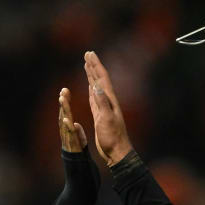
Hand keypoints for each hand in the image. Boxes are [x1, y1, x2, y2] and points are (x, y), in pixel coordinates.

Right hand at [57, 88, 87, 152]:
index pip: (66, 113)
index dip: (65, 102)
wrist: (80, 168)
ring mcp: (68, 138)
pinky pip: (71, 134)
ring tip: (62, 98)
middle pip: (63, 114)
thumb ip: (77, 132)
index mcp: (69, 129)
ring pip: (65, 122)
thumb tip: (75, 124)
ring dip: (63, 110)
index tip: (65, 90)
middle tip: (63, 90)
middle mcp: (67, 132)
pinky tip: (67, 119)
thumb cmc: (78, 153)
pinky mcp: (72, 144)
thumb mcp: (79, 140)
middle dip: (63, 102)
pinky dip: (68, 126)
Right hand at [83, 51, 133, 165]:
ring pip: (96, 86)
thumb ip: (102, 102)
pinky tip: (90, 86)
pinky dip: (91, 89)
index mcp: (109, 100)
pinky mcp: (100, 114)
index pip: (102, 78)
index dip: (95, 65)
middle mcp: (107, 101)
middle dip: (93, 66)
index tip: (89, 54)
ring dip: (91, 75)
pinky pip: (94, 97)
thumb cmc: (112, 137)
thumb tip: (96, 86)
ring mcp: (104, 107)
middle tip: (88, 54)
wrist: (116, 151)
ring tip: (87, 65)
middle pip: (99, 79)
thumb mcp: (107, 119)